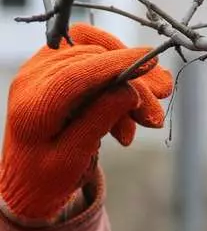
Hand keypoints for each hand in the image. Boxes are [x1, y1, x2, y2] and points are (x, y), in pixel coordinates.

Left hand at [0, 24, 172, 223]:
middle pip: (95, 63)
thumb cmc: (46, 175)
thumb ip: (98, 120)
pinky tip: (133, 102)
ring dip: (130, 79)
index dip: (117, 64)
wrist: (27, 176)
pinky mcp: (57, 65)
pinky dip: (120, 73)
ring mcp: (43, 67)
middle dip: (134, 84)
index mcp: (33, 106)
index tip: (151, 60)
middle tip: (155, 118)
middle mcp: (33, 78)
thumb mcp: (72, 158)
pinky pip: (95, 54)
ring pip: (99, 53)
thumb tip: (130, 91)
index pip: (78, 73)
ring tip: (149, 114)